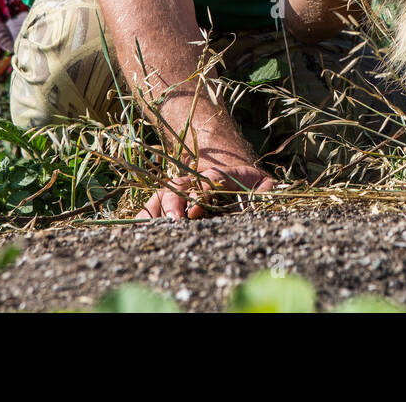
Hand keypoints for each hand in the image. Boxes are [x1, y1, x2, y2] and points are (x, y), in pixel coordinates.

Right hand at [135, 143, 273, 219]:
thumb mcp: (263, 185)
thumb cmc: (250, 187)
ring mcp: (180, 191)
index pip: (208, 180)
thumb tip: (268, 195)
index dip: (201, 193)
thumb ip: (266, 190)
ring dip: (157, 210)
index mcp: (219, 176)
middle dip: (175, 202)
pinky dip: (144, 216)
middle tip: (176, 221)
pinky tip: (137, 229)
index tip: (196, 211)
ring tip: (152, 228)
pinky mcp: (170, 203)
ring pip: (163, 195)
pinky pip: (153, 207)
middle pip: (180, 186)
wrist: (235, 179)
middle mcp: (195, 181)